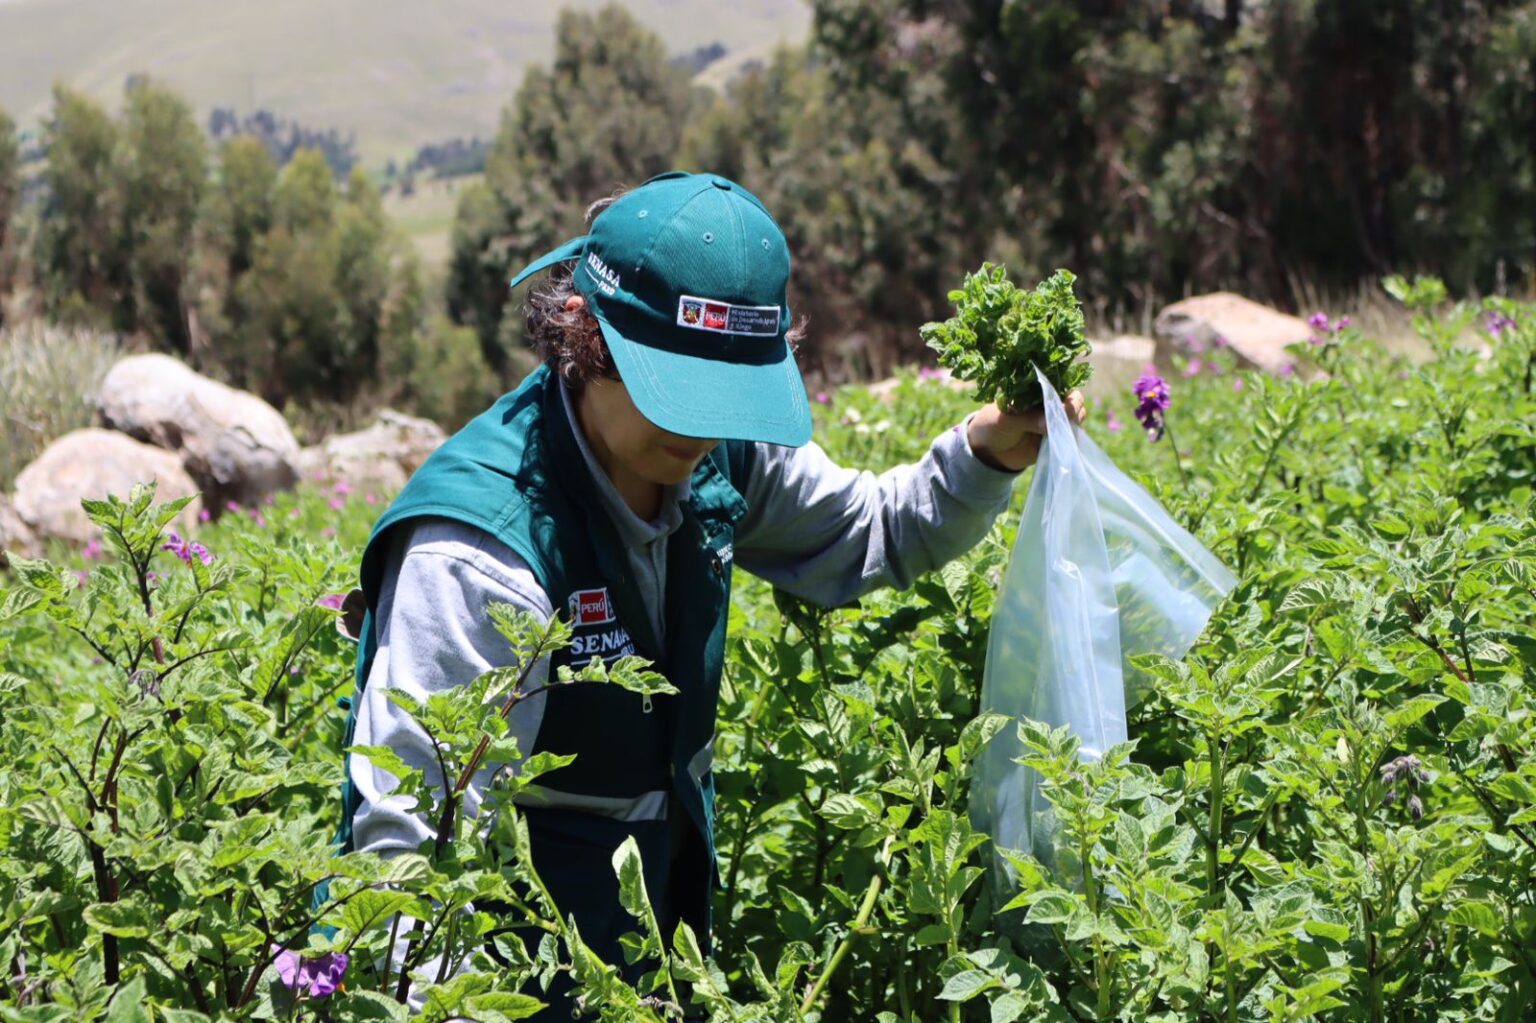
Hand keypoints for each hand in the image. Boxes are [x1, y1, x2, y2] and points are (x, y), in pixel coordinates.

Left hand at [966, 390, 1086, 472]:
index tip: (1066, 399)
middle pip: (1073, 399)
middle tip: (1067, 417)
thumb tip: (1049, 423)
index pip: (1058, 382)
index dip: (1065, 388)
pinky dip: (1072, 437)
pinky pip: (1071, 436)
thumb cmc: (993, 425)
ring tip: (1062, 430)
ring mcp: (1055, 419)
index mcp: (1036, 390)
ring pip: (1076, 416)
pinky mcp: (1057, 438)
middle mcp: (1049, 402)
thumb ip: (1027, 419)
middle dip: (1074, 406)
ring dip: (1074, 422)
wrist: (988, 451)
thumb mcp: (1005, 419)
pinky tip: (1066, 440)